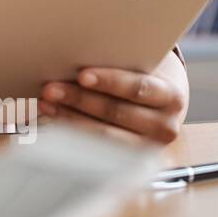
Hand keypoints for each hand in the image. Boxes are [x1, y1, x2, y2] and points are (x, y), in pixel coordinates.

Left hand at [39, 51, 187, 144]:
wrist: (162, 106)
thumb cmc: (143, 79)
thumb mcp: (141, 68)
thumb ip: (119, 64)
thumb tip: (74, 56)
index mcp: (171, 97)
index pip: (138, 88)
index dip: (110, 82)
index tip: (82, 75)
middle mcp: (164, 126)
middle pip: (116, 112)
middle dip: (80, 99)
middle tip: (50, 88)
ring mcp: (147, 147)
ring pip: (104, 134)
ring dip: (69, 117)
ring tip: (46, 103)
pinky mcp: (129, 161)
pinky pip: (96, 149)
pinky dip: (71, 133)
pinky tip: (53, 120)